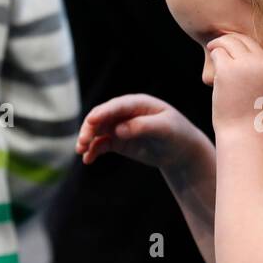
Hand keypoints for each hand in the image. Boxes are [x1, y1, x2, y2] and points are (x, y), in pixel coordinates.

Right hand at [76, 94, 207, 170]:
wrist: (181, 151)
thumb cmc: (177, 134)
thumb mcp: (165, 129)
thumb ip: (142, 127)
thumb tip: (118, 130)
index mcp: (139, 103)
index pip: (117, 106)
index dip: (103, 112)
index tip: (91, 121)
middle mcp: (126, 112)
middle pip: (102, 116)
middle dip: (90, 128)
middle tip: (83, 142)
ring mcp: (120, 126)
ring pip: (98, 130)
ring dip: (87, 139)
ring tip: (81, 150)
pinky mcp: (118, 141)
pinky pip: (101, 144)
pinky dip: (93, 150)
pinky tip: (88, 159)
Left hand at [207, 32, 262, 134]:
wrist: (245, 134)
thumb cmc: (254, 117)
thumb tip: (254, 53)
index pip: (258, 44)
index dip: (242, 43)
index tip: (232, 45)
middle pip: (244, 39)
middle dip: (229, 40)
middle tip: (218, 45)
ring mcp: (246, 65)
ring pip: (229, 42)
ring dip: (219, 45)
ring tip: (213, 50)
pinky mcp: (229, 69)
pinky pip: (218, 53)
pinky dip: (213, 56)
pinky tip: (212, 64)